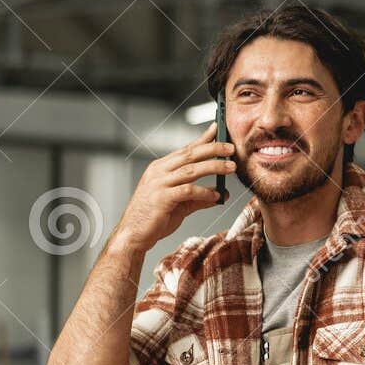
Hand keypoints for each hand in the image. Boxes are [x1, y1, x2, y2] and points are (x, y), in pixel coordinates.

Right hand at [109, 125, 235, 252]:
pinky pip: (187, 190)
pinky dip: (204, 192)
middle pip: (189, 155)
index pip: (185, 150)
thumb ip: (199, 197)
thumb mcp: (180, 204)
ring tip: (230, 168)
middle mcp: (159, 172)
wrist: (133, 234)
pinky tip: (216, 195)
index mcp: (160, 168)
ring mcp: (159, 184)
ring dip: (213, 167)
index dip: (202, 139)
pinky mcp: (161, 198)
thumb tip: (222, 193)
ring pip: (191, 170)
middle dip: (212, 149)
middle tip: (231, 148)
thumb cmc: (153, 218)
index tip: (218, 129)